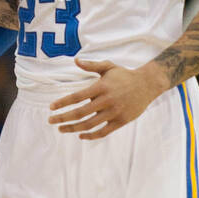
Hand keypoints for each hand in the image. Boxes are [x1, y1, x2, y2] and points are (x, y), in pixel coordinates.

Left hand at [48, 59, 165, 138]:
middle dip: (63, 118)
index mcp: (101, 87)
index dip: (62, 103)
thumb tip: (75, 61)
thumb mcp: (109, 67)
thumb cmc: (125, 75)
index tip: (51, 107)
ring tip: (61, 129)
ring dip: (73, 128)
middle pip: (80, 113)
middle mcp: (106, 100)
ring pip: (89, 124)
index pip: (77, 97)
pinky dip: (90, 136)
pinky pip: (103, 132)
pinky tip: (80, 135)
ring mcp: (114, 112)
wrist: (147, 84)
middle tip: (51, 121)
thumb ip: (92, 65)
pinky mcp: (121, 121)